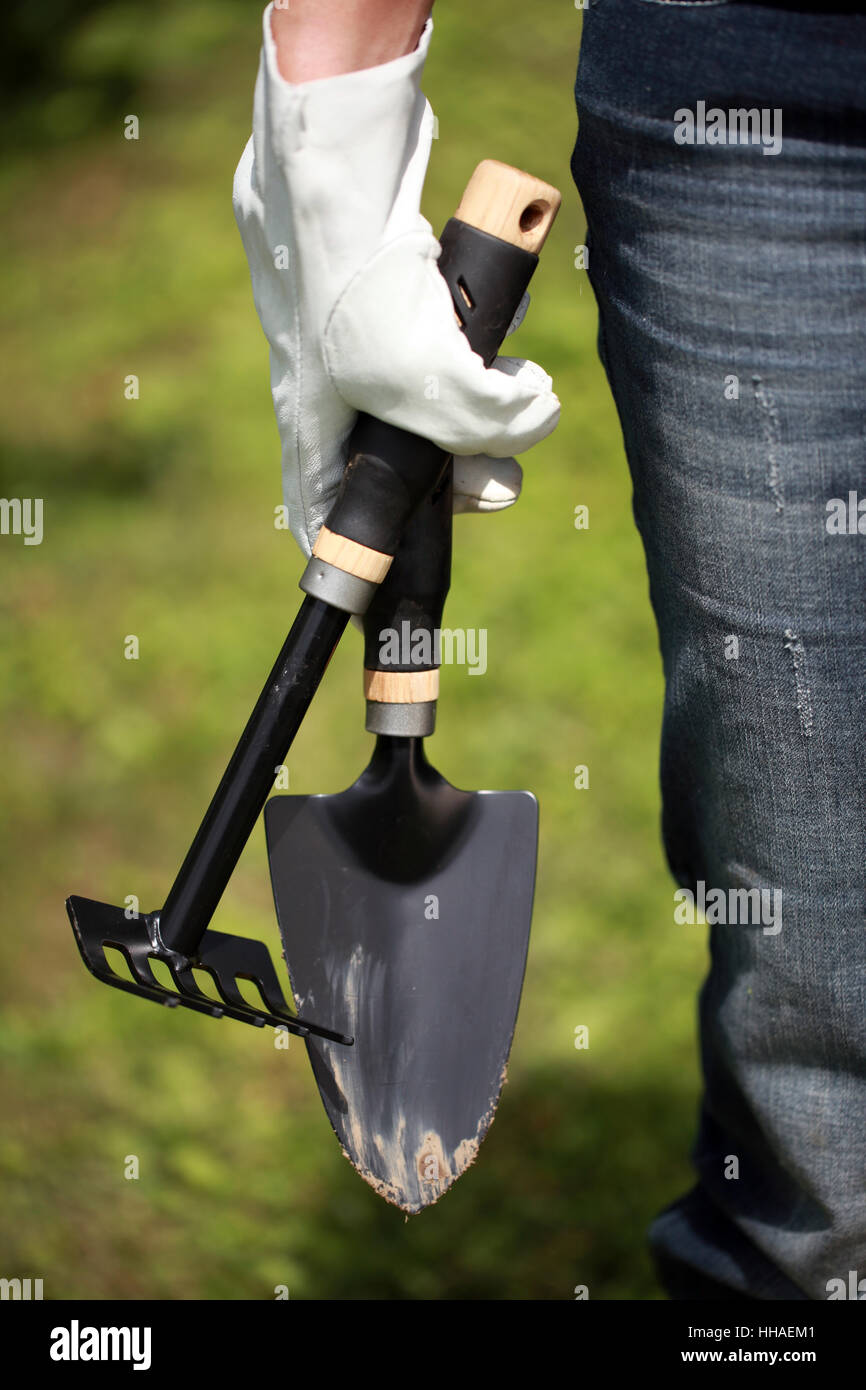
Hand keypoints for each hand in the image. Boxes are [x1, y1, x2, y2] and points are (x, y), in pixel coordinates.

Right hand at [233, 5, 559, 557]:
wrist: (339, 160)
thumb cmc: (360, 285)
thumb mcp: (428, 381)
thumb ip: (485, 427)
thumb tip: (535, 420)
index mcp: (313, 422)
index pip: (325, 513)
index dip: (363, 556)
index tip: (397, 584)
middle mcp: (331, 384)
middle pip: (404, 457)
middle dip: (464, 466)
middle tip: (501, 480)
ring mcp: (361, 334)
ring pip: (438, 391)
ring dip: (486, 389)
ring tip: (515, 376)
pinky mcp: (396, 288)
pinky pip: (451, 330)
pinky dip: (486, 328)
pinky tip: (506, 311)